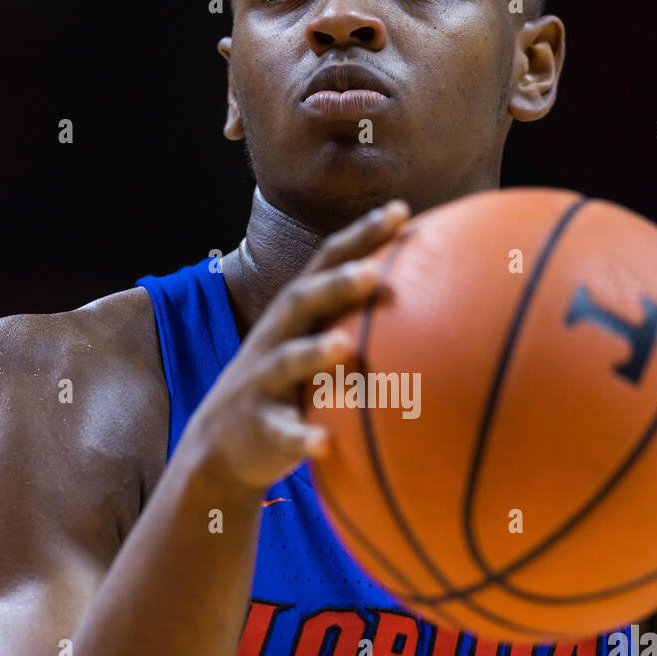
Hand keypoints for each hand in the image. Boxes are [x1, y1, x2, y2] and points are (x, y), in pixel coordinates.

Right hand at [184, 199, 409, 491]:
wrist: (221, 446)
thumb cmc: (289, 389)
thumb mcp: (313, 347)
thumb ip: (357, 322)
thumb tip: (435, 306)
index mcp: (296, 315)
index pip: (326, 263)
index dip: (360, 235)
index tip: (399, 210)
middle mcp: (276, 339)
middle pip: (302, 301)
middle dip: (336, 284)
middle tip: (374, 273)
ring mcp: (263, 382)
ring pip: (286, 362)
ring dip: (314, 353)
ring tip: (343, 348)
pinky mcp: (261, 428)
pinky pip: (282, 432)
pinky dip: (301, 436)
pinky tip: (323, 443)